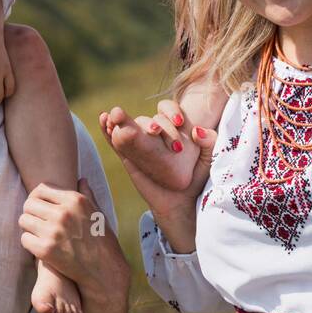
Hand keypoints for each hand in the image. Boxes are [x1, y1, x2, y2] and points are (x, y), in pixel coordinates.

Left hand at [18, 181, 123, 303]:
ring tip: (37, 233)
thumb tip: (81, 179)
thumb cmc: (102, 240)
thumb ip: (87, 194)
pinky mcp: (45, 250)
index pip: (41, 189)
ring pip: (23, 220)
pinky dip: (29, 243)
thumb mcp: (98, 213)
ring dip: (28, 227)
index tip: (39, 206)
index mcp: (75, 200)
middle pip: (29, 203)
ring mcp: (53, 231)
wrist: (104, 270)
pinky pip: (24, 239)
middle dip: (31, 212)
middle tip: (37, 221)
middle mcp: (63, 213)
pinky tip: (39, 246)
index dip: (37, 197)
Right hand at [98, 102, 214, 241]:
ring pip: (129, 126)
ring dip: (119, 117)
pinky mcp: (128, 157)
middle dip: (151, 123)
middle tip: (156, 132)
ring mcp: (140, 145)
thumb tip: (196, 129)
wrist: (181, 202)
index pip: (168, 110)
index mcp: (173, 129)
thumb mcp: (207, 160)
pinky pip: (115, 141)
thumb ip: (209, 143)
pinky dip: (107, 129)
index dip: (172, 111)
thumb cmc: (196, 180)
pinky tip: (102, 118)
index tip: (179, 122)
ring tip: (116, 114)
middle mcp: (155, 134)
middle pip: (148, 119)